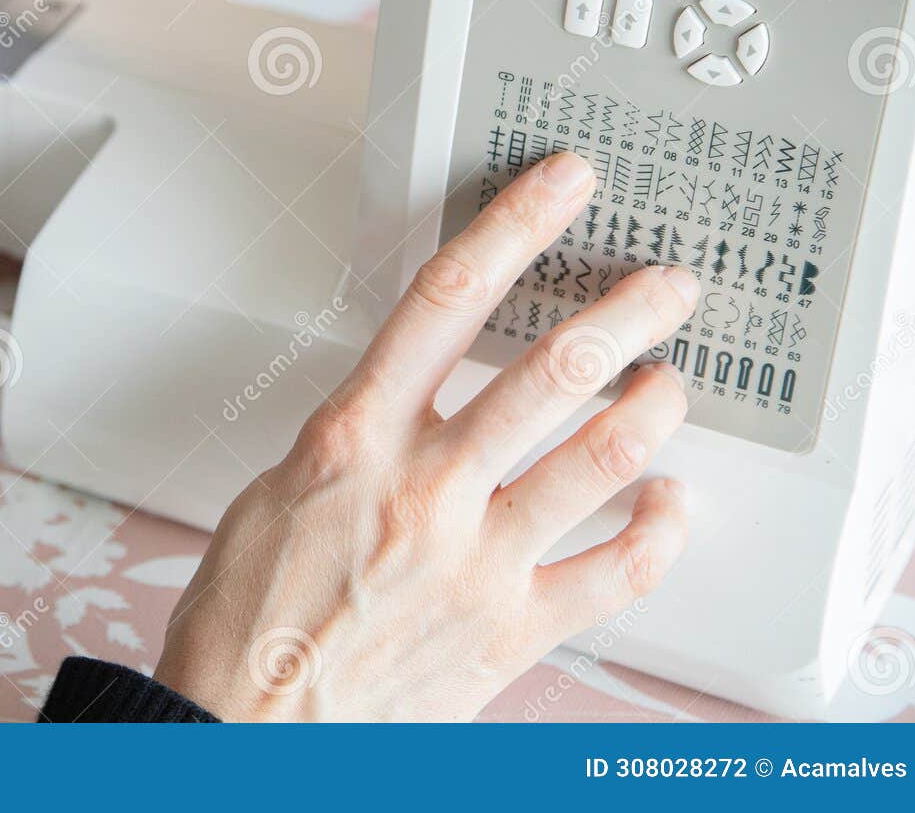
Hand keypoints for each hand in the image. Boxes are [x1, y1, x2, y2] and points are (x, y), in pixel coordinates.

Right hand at [153, 151, 697, 720]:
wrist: (246, 727)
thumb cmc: (248, 615)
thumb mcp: (279, 487)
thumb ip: (355, 433)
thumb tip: (406, 393)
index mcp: (354, 439)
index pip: (445, 300)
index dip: (514, 226)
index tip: (559, 187)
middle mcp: (425, 489)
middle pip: (550, 368)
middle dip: (626, 312)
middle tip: (664, 288)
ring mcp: (477, 561)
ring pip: (601, 457)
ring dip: (653, 406)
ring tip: (669, 383)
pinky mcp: (510, 631)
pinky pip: (617, 573)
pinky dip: (659, 529)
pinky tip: (668, 502)